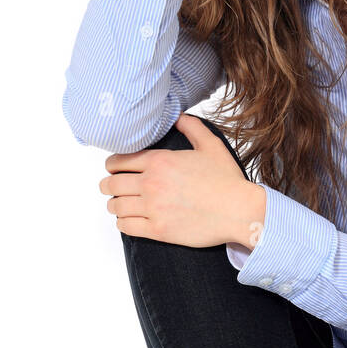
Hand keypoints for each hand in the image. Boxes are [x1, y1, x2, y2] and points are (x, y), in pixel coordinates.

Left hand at [99, 114, 258, 247]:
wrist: (239, 210)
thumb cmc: (227, 180)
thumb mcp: (211, 146)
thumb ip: (192, 128)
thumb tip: (179, 118)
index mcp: (160, 161)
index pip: (119, 161)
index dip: (112, 165)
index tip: (113, 169)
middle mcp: (152, 183)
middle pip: (111, 184)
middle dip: (108, 185)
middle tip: (110, 187)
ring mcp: (153, 208)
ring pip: (116, 206)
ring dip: (114, 204)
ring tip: (118, 205)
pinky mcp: (158, 230)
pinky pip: (126, 226)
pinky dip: (122, 222)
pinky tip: (127, 220)